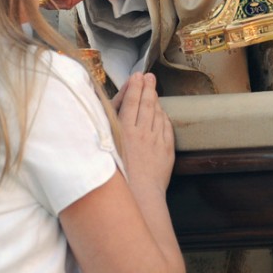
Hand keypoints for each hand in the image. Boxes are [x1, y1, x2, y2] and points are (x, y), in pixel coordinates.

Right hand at [113, 72, 174, 191]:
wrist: (139, 196)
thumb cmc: (118, 175)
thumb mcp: (106, 148)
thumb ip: (107, 128)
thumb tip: (109, 110)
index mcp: (124, 131)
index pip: (131, 101)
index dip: (135, 87)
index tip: (137, 76)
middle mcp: (142, 132)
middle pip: (146, 104)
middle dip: (148, 87)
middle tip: (149, 77)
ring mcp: (156, 140)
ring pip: (157, 113)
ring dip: (156, 100)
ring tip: (154, 90)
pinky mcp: (167, 149)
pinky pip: (167, 127)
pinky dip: (164, 117)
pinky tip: (161, 113)